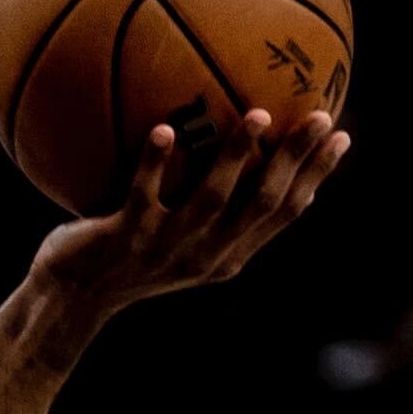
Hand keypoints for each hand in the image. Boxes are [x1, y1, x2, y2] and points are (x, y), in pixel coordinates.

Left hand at [28, 108, 347, 328]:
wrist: (70, 299)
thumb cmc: (125, 256)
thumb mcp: (178, 237)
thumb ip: (214, 205)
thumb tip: (246, 151)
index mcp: (226, 255)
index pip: (284, 213)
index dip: (316, 176)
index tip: (342, 136)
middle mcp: (203, 256)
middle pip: (263, 205)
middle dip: (296, 161)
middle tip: (320, 115)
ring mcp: (165, 249)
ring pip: (212, 203)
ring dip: (237, 158)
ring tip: (258, 115)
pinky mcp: (125, 241)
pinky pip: (143, 196)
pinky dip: (154, 165)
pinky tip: (165, 130)